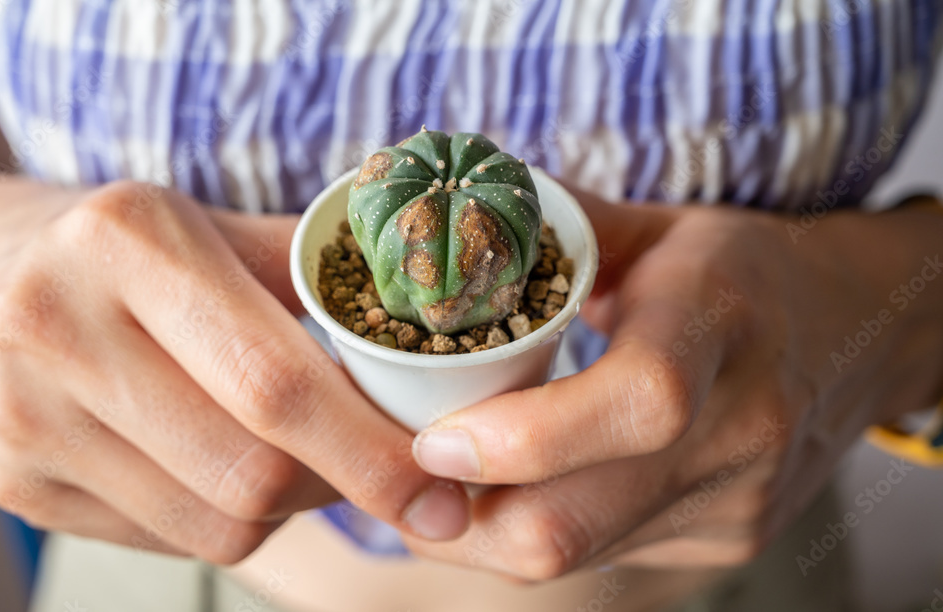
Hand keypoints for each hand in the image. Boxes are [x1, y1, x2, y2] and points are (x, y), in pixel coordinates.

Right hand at [0, 179, 469, 563]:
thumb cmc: (139, 248)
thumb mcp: (225, 226)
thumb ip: (323, 274)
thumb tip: (439, 336)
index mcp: (126, 240)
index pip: (274, 381)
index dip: (372, 450)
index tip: (440, 490)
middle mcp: (54, 324)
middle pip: (248, 471)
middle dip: (344, 487)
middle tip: (391, 476)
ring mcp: (21, 412)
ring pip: (216, 525)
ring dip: (289, 506)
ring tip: (301, 455)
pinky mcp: (14, 479)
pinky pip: (170, 541)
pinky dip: (226, 518)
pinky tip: (224, 463)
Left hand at [402, 189, 942, 578]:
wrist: (855, 335)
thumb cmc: (741, 271)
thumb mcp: (656, 227)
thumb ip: (558, 226)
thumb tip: (451, 218)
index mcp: (721, 322)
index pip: (639, 403)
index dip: (522, 437)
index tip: (434, 438)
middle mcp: (741, 429)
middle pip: (575, 521)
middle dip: (460, 512)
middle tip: (403, 464)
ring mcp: (737, 501)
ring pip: (573, 554)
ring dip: (484, 529)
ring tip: (441, 476)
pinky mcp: (724, 540)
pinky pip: (601, 557)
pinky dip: (538, 529)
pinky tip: (517, 487)